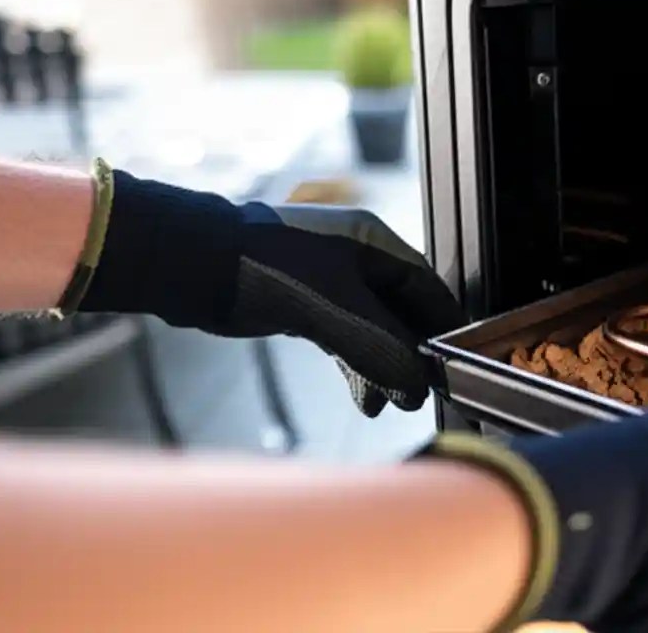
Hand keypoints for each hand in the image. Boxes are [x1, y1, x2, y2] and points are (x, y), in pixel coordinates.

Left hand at [79, 170, 466, 414]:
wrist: (190, 267)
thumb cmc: (265, 271)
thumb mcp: (337, 312)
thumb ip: (383, 349)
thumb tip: (418, 388)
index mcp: (372, 242)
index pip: (427, 288)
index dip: (445, 328)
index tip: (458, 365)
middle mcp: (356, 257)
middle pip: (401, 312)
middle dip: (410, 357)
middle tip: (419, 396)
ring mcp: (328, 280)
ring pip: (373, 330)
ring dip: (382, 368)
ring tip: (387, 405)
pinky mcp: (303, 304)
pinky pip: (345, 338)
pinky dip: (356, 367)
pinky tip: (363, 398)